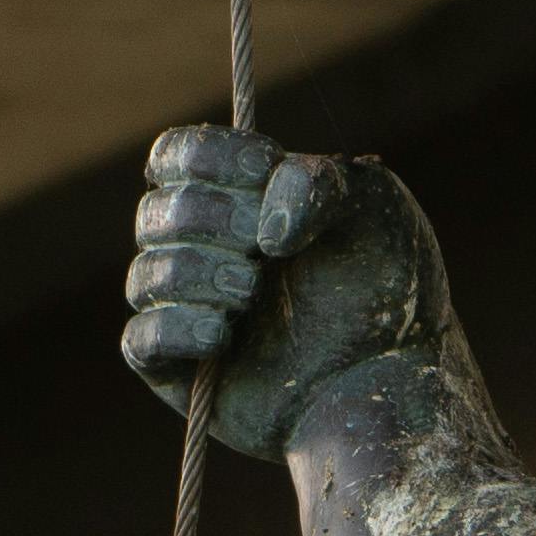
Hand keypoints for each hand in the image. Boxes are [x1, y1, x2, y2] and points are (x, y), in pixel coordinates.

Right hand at [121, 127, 450, 451]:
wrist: (393, 379)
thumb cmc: (385, 290)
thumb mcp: (373, 208)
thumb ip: (315, 183)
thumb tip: (262, 228)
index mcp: (237, 199)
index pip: (177, 155)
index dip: (210, 157)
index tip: (264, 172)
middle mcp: (202, 250)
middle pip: (157, 210)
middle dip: (213, 220)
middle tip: (271, 250)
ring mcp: (186, 310)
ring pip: (146, 276)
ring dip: (199, 276)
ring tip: (251, 294)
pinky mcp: (178, 370)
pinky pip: (141, 340)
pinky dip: (179, 330)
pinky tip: (223, 336)